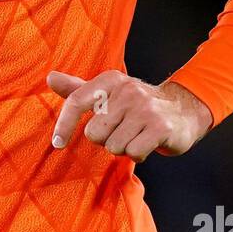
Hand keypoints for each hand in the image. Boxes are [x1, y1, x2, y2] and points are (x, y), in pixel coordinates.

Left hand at [46, 70, 211, 160]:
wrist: (183, 109)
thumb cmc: (136, 105)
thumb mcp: (108, 93)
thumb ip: (78, 89)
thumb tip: (50, 77)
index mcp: (111, 80)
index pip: (77, 101)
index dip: (64, 125)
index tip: (57, 144)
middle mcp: (128, 90)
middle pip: (94, 133)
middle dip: (104, 139)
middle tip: (121, 130)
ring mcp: (146, 108)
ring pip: (113, 147)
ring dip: (122, 148)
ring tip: (136, 135)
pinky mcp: (161, 128)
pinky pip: (133, 153)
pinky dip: (138, 154)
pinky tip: (146, 143)